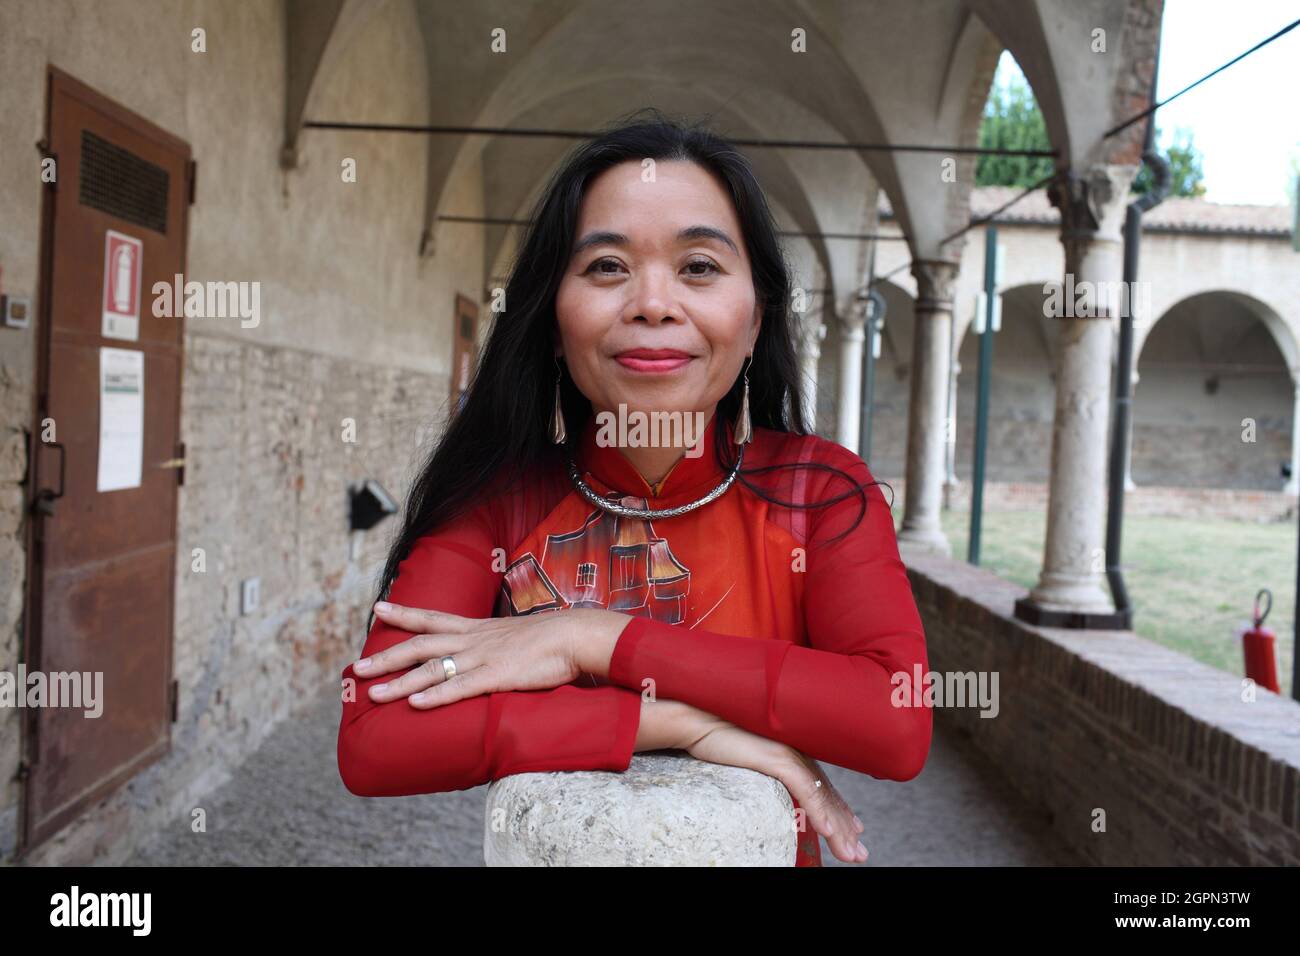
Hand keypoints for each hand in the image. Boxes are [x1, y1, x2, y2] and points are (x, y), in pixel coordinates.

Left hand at [353, 602, 622, 707]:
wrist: (576, 635)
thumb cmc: (553, 639)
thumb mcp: (517, 636)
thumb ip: (497, 645)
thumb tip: (491, 654)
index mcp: (478, 628)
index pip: (433, 618)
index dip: (404, 614)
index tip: (377, 608)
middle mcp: (474, 639)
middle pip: (421, 645)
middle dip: (387, 656)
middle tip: (358, 666)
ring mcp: (483, 657)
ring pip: (432, 669)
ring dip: (400, 682)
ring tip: (374, 693)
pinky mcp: (496, 676)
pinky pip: (460, 687)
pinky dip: (435, 696)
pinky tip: (415, 704)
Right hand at [682, 717, 868, 863]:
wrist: (699, 720)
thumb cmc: (718, 739)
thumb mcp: (748, 760)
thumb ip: (767, 770)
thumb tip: (772, 787)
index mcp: (793, 755)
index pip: (822, 789)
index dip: (840, 812)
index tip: (854, 831)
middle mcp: (798, 754)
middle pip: (828, 797)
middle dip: (846, 828)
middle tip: (858, 853)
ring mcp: (791, 756)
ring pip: (822, 798)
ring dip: (838, 829)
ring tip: (850, 852)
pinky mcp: (779, 759)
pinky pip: (805, 791)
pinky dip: (819, 812)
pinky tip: (829, 831)